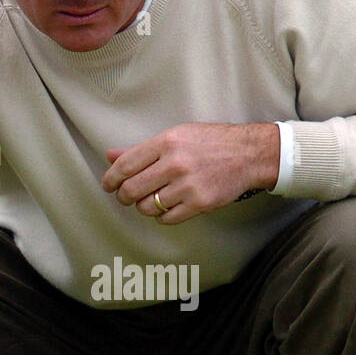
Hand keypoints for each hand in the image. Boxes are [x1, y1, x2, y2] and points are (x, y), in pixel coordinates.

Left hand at [102, 122, 279, 223]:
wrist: (247, 153)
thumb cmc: (209, 143)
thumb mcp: (175, 136)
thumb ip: (141, 149)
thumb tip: (110, 156)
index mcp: (165, 142)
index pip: (125, 165)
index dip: (111, 179)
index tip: (108, 185)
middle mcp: (175, 163)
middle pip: (132, 190)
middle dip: (124, 196)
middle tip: (126, 196)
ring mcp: (188, 185)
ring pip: (147, 207)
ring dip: (144, 207)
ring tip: (151, 200)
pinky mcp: (200, 203)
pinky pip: (167, 218)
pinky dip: (162, 216)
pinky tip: (167, 207)